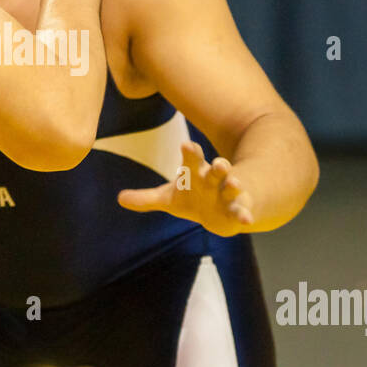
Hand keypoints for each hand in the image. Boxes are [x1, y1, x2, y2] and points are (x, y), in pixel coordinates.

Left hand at [117, 141, 253, 235]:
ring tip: (235, 184)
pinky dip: (245, 215)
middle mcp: (214, 179)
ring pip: (233, 187)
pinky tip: (247, 220)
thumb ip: (146, 199)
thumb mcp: (168, 198)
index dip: (190, 151)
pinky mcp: (238, 209)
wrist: (220, 210)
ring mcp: (228, 193)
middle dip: (219, 166)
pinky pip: (242, 211)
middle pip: (216, 169)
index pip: (193, 158)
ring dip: (234, 185)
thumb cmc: (193, 197)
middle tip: (219, 163)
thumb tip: (119, 199)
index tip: (186, 145)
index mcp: (197, 172)